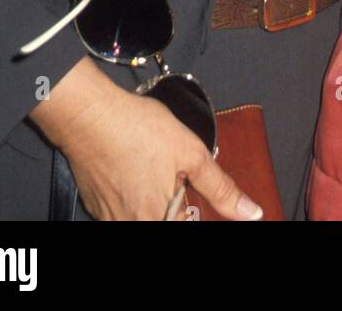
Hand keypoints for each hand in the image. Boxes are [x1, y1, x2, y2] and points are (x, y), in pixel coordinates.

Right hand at [29, 56, 262, 221]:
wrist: (88, 116)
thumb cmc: (138, 130)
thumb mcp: (191, 153)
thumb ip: (221, 188)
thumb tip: (252, 214)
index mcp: (159, 221)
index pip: (188, 226)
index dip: (193, 210)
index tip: (188, 188)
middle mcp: (131, 225)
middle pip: (164, 220)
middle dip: (174, 203)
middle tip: (173, 175)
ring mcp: (110, 218)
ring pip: (141, 217)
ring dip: (152, 201)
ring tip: (152, 167)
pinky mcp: (95, 205)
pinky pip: (120, 210)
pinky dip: (131, 195)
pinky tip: (133, 168)